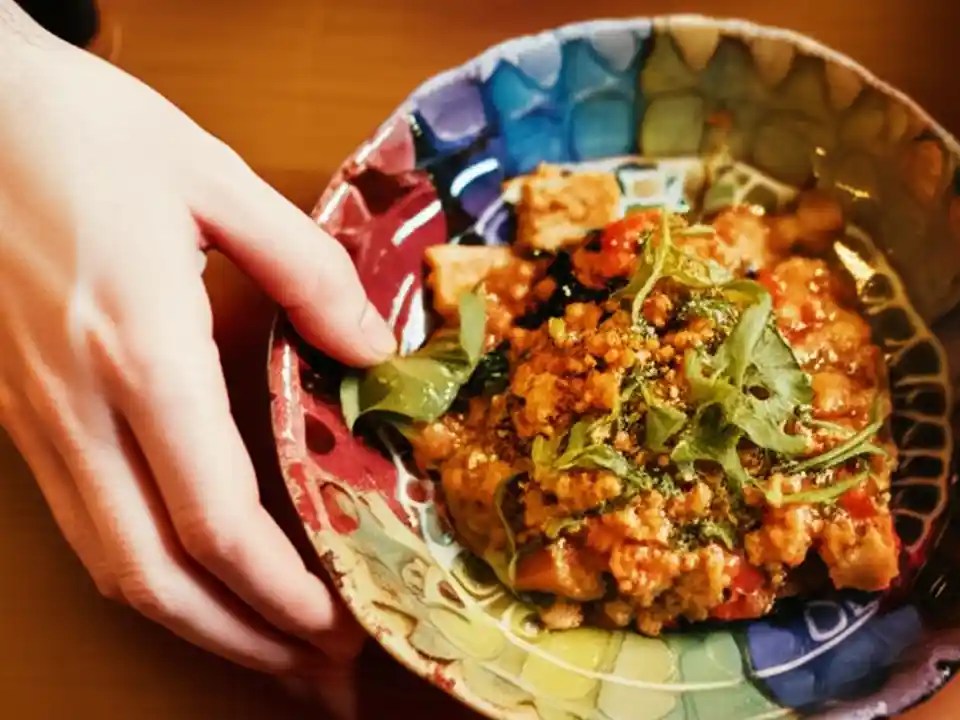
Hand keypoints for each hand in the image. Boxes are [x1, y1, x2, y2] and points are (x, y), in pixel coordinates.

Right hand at [0, 9, 391, 672]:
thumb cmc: (83, 130)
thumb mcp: (214, 179)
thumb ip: (307, 272)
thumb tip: (375, 351)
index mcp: (137, 349)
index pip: (214, 518)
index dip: (282, 593)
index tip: (344, 627)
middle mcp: (78, 405)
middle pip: (156, 574)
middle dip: (245, 642)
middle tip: (320, 678)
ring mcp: (37, 417)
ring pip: (112, 563)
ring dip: (199, 625)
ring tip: (273, 653)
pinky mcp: (20, 412)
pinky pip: (86, 524)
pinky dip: (152, 574)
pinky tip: (201, 583)